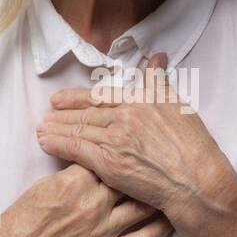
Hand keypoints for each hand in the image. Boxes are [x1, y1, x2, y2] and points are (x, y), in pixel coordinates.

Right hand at [0, 161, 172, 236]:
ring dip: (158, 194)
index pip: (109, 156)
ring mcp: (104, 229)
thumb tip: (93, 159)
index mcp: (77, 180)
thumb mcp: (46, 182)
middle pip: (131, 177)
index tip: (136, 143)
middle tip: (161, 160)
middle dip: (146, 168)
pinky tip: (170, 218)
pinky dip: (160, 228)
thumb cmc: (24, 218)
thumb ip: (74, 169)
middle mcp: (95, 202)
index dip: (123, 149)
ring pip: (143, 205)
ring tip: (171, 184)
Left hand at [35, 54, 236, 236]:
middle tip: (46, 114)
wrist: (195, 179)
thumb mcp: (178, 105)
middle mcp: (125, 115)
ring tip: (41, 128)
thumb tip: (156, 58)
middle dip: (62, 113)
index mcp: (141, 100)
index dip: (77, 98)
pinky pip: (76, 149)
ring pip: (79, 129)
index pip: (101, 96)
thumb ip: (160, 81)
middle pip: (86, 113)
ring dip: (56, 128)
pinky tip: (46, 142)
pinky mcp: (108, 161)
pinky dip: (58, 144)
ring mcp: (116, 138)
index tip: (60, 99)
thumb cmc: (193, 147)